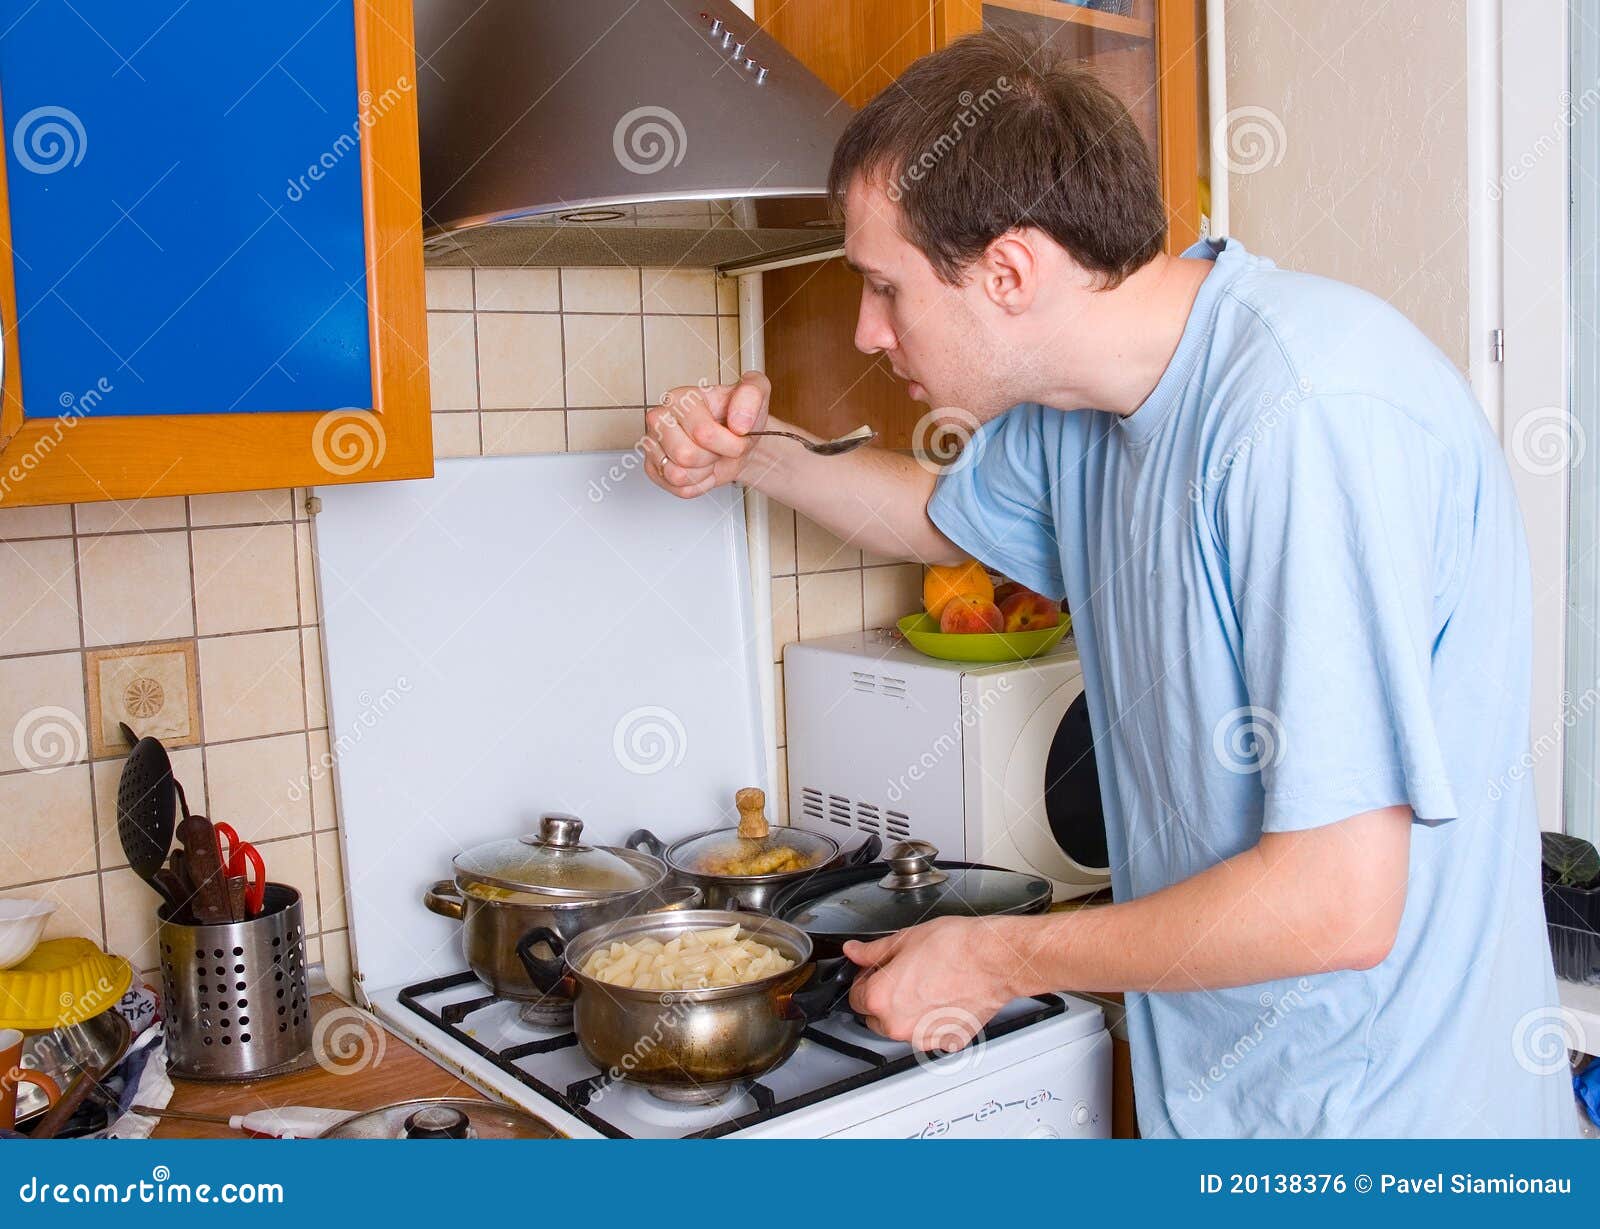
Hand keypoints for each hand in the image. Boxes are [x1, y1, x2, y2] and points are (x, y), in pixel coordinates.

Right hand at [641, 370, 770, 498]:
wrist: (738, 440)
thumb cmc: (740, 418)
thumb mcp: (757, 392)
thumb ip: (752, 394)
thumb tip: (738, 421)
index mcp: (681, 398)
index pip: (703, 433)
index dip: (729, 443)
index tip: (738, 435)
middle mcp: (661, 419)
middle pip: (685, 456)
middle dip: (712, 457)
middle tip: (719, 446)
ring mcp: (653, 444)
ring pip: (678, 475)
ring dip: (703, 472)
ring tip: (709, 456)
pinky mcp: (653, 468)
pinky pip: (679, 489)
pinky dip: (698, 485)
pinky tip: (702, 467)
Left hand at [843, 917, 1020, 1049]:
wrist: (993, 960)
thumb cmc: (955, 948)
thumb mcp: (905, 939)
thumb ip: (873, 951)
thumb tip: (854, 951)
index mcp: (881, 998)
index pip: (856, 997)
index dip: (866, 980)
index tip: (876, 971)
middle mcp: (898, 1024)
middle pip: (876, 1017)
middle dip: (884, 999)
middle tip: (903, 976)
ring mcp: (923, 1037)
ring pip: (902, 1028)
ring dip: (906, 1012)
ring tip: (927, 985)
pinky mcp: (947, 1042)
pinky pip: (929, 1035)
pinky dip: (932, 1021)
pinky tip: (943, 999)